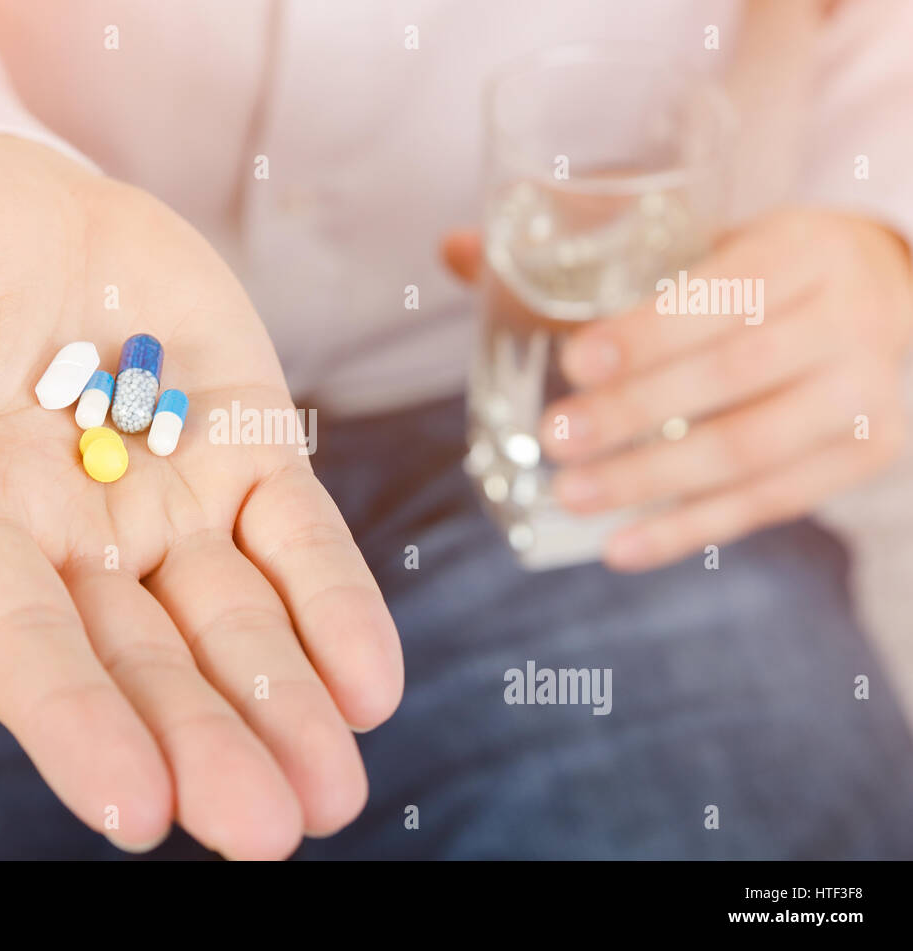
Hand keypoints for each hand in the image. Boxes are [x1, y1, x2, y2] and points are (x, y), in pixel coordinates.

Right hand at [0, 133, 402, 857]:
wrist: (10, 194)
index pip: (22, 644)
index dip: (74, 723)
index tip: (136, 808)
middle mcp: (78, 538)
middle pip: (145, 661)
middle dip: (204, 746)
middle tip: (267, 832)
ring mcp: (172, 496)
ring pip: (234, 621)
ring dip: (285, 704)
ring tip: (333, 790)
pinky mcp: (246, 443)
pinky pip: (300, 534)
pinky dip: (336, 605)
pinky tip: (370, 685)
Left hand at [443, 208, 912, 570]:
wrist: (892, 301)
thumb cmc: (762, 272)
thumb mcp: (702, 241)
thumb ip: (585, 253)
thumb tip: (452, 248)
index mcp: (799, 249)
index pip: (724, 293)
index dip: (649, 332)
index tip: (574, 361)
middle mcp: (846, 318)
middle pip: (734, 376)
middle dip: (637, 413)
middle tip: (554, 440)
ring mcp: (866, 394)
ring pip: (752, 450)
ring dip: (653, 481)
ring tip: (572, 496)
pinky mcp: (864, 455)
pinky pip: (770, 504)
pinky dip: (690, 529)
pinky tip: (622, 548)